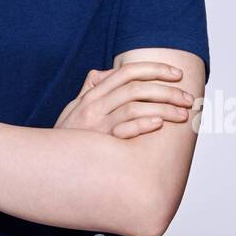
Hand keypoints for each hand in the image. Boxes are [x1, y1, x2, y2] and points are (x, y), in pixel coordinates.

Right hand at [53, 61, 195, 138]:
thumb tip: (98, 73)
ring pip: (134, 106)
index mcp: (92, 95)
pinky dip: (142, 125)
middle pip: (136, 87)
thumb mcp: (72, 110)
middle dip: (167, 90)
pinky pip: (123, 131)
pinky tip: (159, 125)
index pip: (127, 72)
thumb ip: (88, 91)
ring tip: (183, 115)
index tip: (177, 75)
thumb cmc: (65, 138)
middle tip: (188, 98)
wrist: (47, 165)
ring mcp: (96, 125)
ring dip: (163, 109)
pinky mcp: (99, 145)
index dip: (154, 69)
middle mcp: (94, 106)